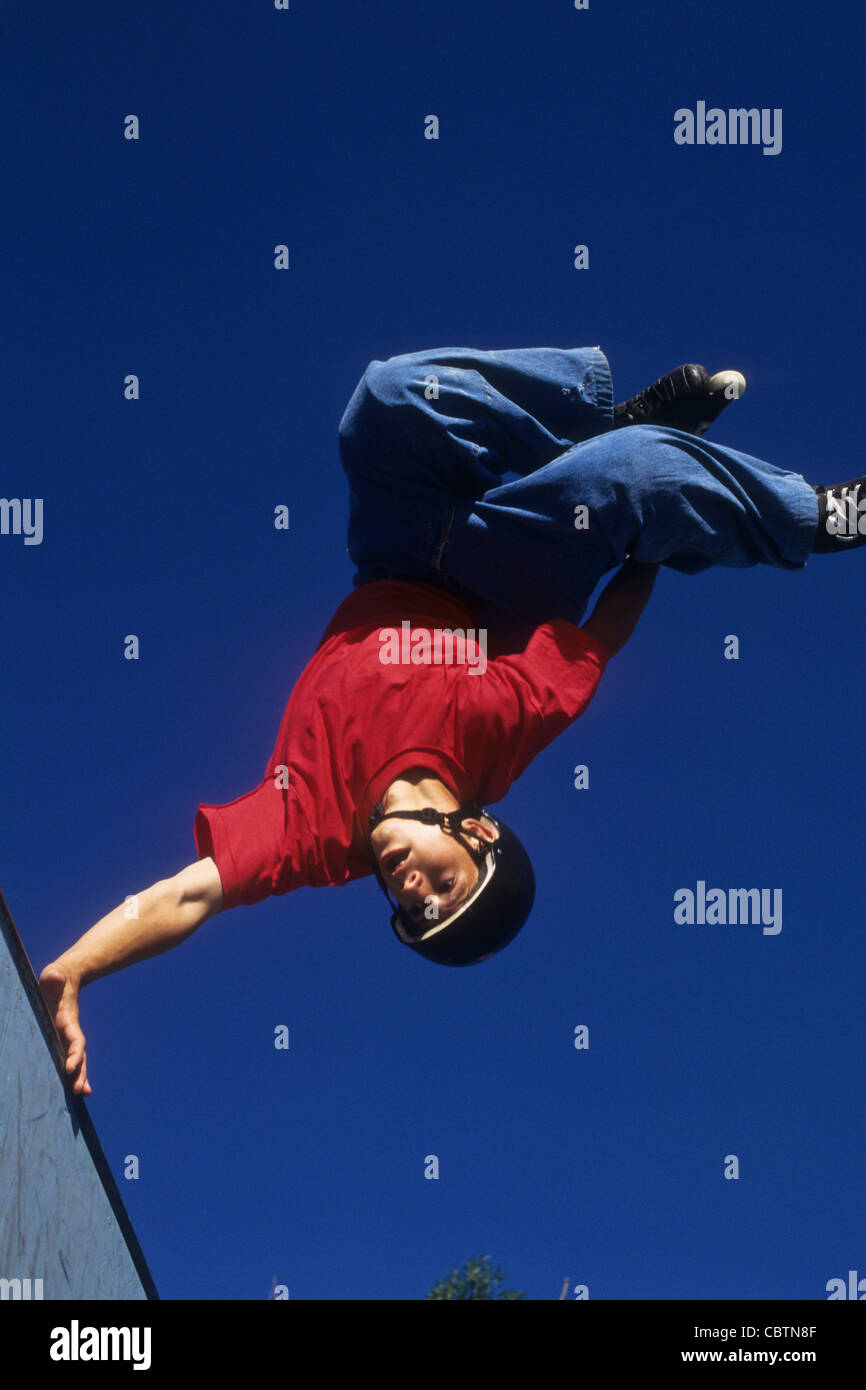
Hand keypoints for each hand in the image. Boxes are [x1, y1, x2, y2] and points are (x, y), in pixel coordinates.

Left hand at [38, 962, 91, 1095]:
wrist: (64, 978)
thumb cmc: (55, 978)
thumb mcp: (53, 976)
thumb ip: (53, 977)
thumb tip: (55, 975)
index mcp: (67, 1021)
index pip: (75, 1040)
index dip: (75, 1054)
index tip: (71, 1068)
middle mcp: (70, 1032)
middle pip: (79, 1056)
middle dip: (80, 1073)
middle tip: (80, 1091)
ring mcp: (66, 1037)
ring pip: (76, 1061)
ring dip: (79, 1077)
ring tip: (82, 1094)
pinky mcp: (60, 1040)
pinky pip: (67, 1059)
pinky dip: (73, 1073)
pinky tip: (74, 1089)